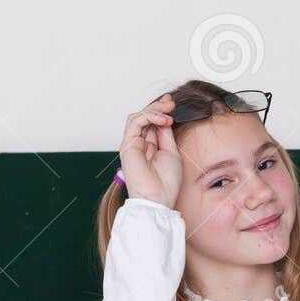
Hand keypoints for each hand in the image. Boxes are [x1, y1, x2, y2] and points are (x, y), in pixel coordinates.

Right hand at [117, 93, 181, 207]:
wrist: (157, 198)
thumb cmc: (166, 182)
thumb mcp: (171, 152)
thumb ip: (166, 135)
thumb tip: (165, 118)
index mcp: (150, 147)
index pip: (152, 123)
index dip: (160, 111)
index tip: (172, 103)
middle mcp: (139, 145)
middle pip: (145, 118)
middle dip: (158, 107)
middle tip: (171, 103)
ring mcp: (132, 144)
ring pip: (139, 117)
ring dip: (154, 110)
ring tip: (168, 112)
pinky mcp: (127, 145)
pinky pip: (135, 122)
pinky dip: (149, 116)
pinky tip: (163, 120)